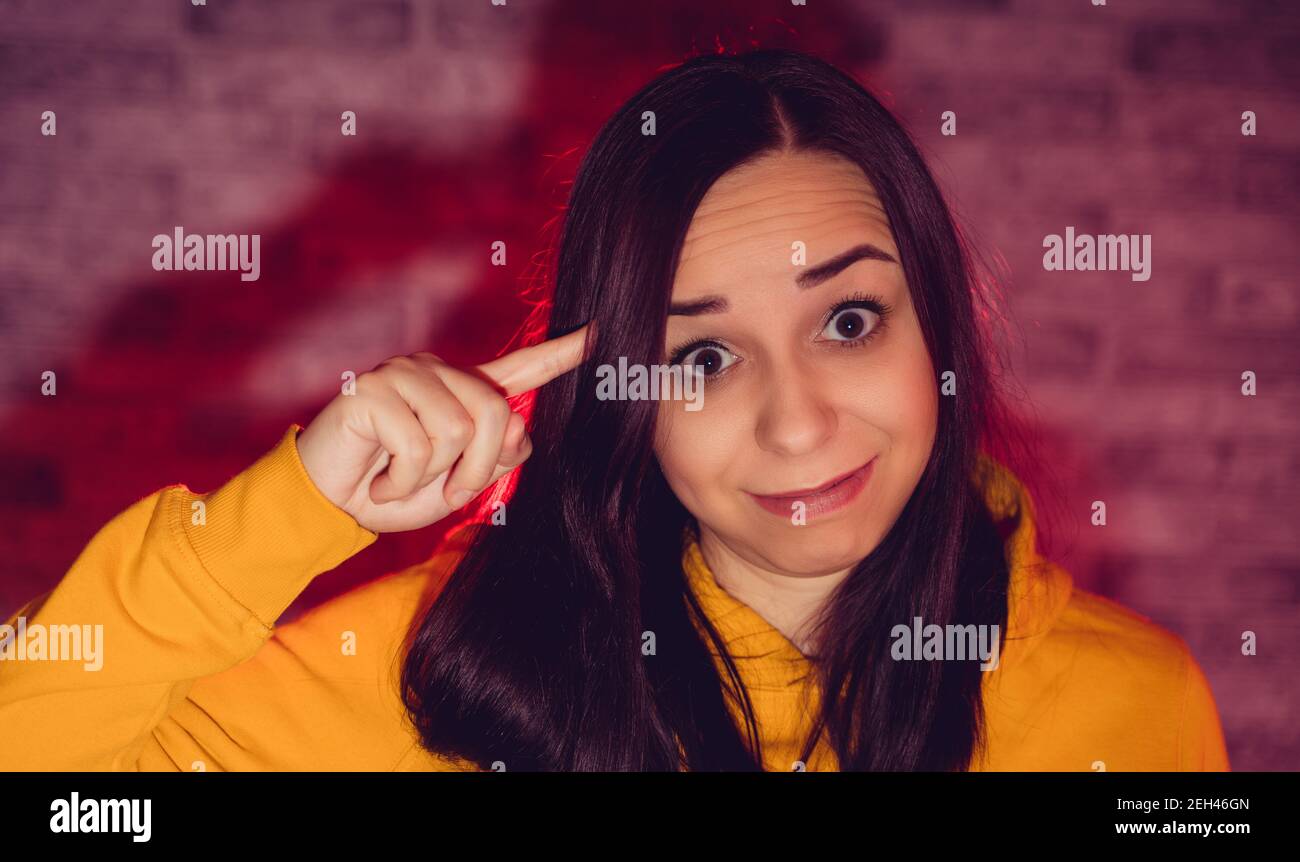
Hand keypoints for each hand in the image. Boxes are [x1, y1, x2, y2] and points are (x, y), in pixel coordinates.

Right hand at [296, 323, 592, 532]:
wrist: (327, 504)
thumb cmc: (391, 489)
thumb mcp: (453, 484)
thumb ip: (493, 459)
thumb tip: (519, 430)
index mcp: (461, 391)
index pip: (519, 369)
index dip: (560, 355)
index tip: (597, 333)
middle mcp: (437, 371)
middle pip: (495, 414)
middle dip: (477, 470)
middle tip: (446, 492)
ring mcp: (403, 374)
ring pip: (457, 431)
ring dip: (432, 477)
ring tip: (400, 480)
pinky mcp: (371, 391)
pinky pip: (417, 447)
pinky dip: (400, 481)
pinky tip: (379, 479)